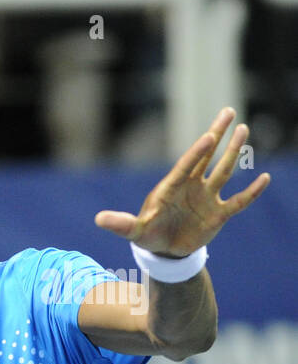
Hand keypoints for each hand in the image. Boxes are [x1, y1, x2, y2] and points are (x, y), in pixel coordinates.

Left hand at [95, 107, 270, 256]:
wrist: (163, 251)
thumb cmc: (147, 235)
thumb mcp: (134, 231)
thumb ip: (121, 224)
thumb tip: (98, 219)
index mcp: (171, 187)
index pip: (187, 166)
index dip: (197, 152)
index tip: (209, 136)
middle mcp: (191, 187)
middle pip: (207, 157)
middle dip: (217, 135)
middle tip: (229, 112)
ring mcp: (206, 198)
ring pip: (223, 171)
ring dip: (234, 152)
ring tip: (243, 129)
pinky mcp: (218, 214)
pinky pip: (239, 201)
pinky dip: (252, 192)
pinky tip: (265, 178)